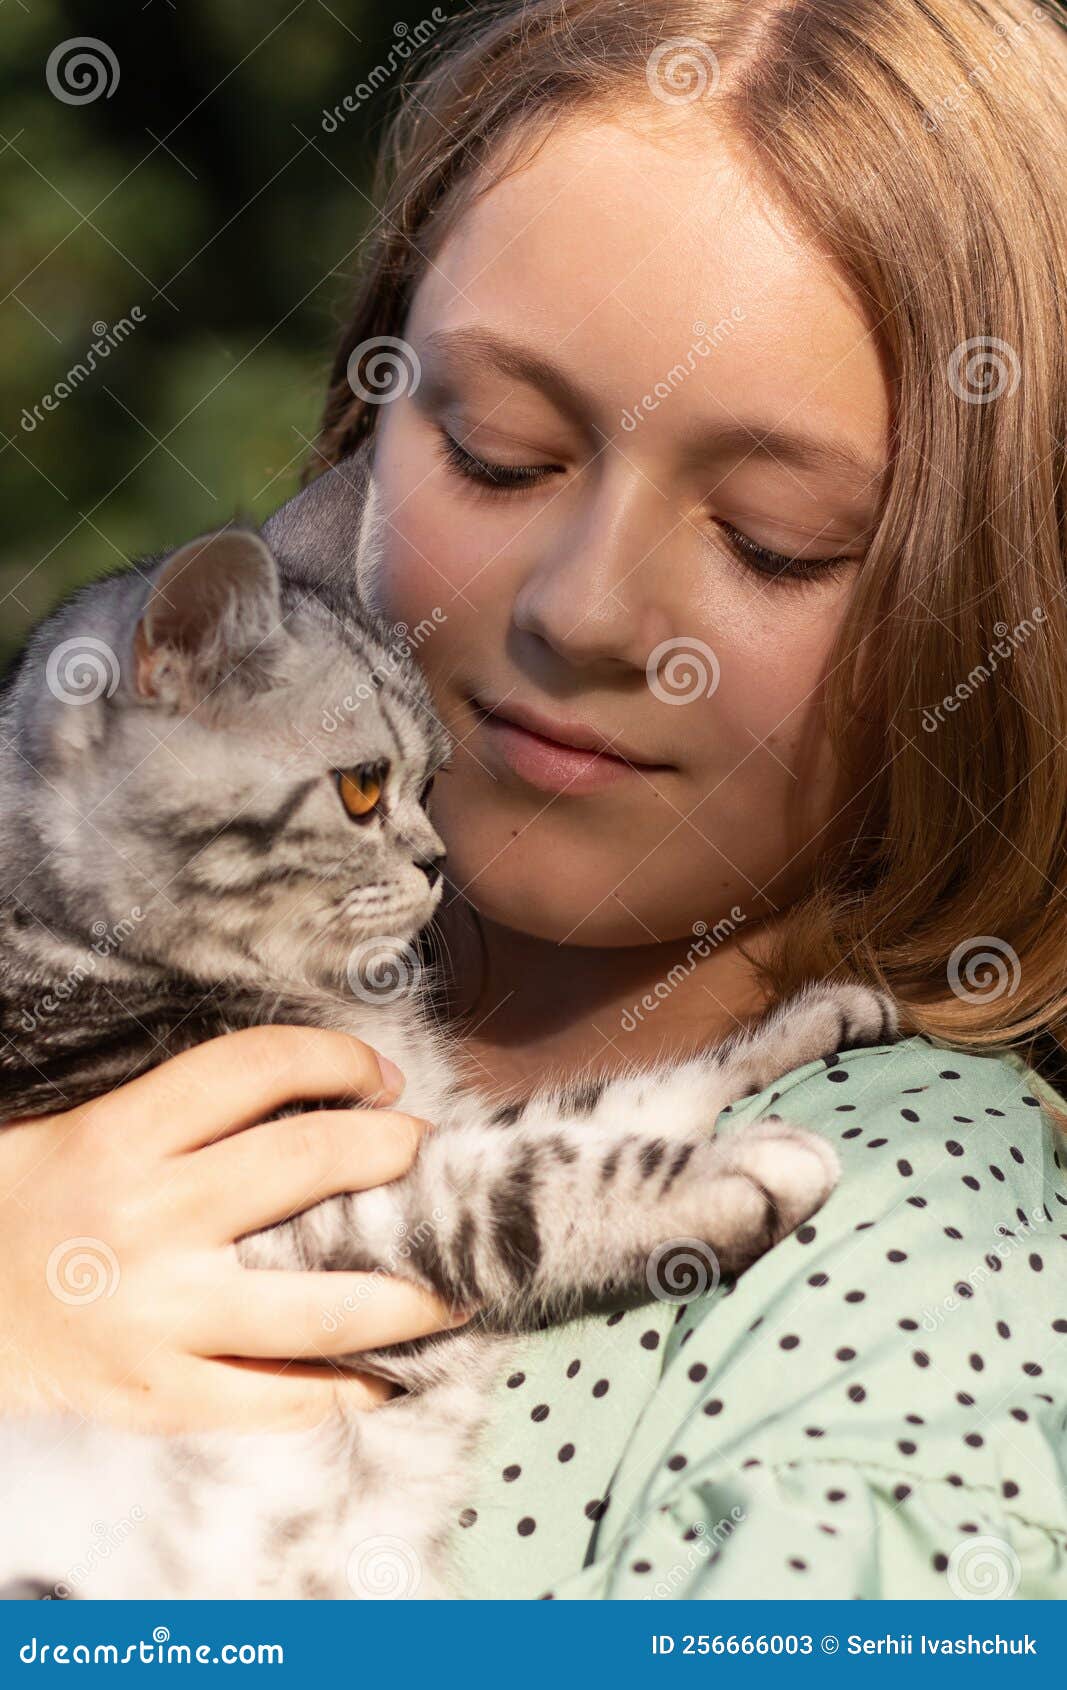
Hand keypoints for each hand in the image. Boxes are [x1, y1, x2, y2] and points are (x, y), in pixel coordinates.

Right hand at [0, 1026, 465, 1432]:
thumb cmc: (33, 1205)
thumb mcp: (91, 1129)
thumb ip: (190, 1112)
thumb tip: (323, 1096)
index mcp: (124, 1137)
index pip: (254, 1068)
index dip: (336, 1059)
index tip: (381, 1076)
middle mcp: (147, 1220)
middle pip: (305, 1164)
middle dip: (392, 1153)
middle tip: (425, 1154)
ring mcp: (157, 1316)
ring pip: (319, 1305)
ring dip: (407, 1293)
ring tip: (453, 1283)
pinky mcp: (160, 1395)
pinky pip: (279, 1398)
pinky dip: (347, 1391)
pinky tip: (387, 1377)